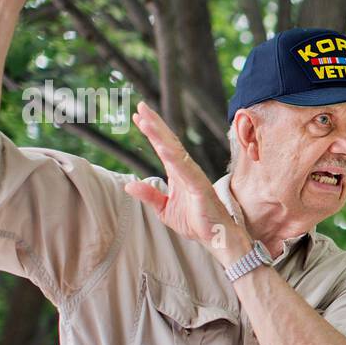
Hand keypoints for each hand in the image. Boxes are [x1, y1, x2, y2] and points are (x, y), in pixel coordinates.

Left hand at [124, 102, 245, 263]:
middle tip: (140, 106)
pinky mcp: (200, 188)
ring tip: (145, 121)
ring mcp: (193, 177)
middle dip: (154, 124)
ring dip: (160, 136)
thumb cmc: (195, 222)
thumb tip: (128, 185)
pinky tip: (162, 148)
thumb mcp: (164, 209)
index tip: (138, 116)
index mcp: (177, 174)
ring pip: (175, 152)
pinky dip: (174, 158)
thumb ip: (149, 195)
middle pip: (168, 142)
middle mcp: (186, 171)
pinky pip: (185, 171)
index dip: (151, 132)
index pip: (162, 148)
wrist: (216, 238)